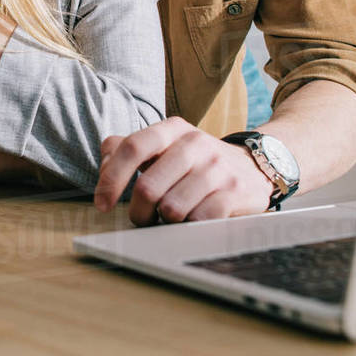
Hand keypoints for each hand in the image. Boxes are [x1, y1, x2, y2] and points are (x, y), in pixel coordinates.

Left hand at [95, 117, 273, 225]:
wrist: (253, 167)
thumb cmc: (195, 162)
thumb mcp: (164, 146)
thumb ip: (126, 150)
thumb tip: (104, 168)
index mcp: (172, 128)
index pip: (132, 147)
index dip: (112, 178)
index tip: (102, 204)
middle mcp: (195, 143)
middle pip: (148, 187)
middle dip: (139, 212)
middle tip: (144, 217)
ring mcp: (216, 168)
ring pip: (171, 209)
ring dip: (165, 221)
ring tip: (173, 215)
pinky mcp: (234, 193)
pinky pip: (197, 221)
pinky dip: (189, 227)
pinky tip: (193, 219)